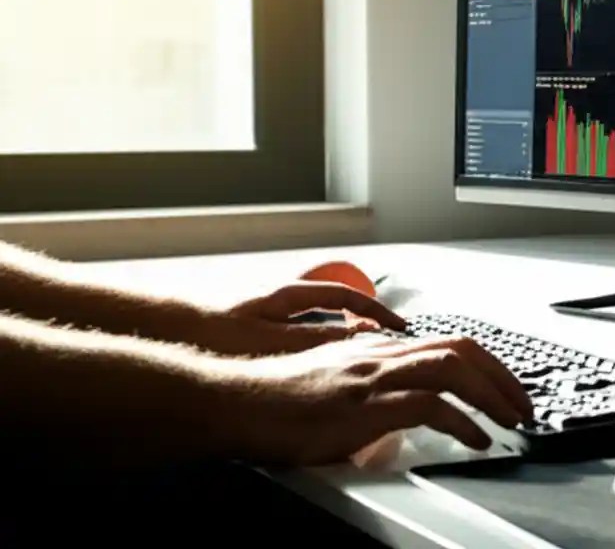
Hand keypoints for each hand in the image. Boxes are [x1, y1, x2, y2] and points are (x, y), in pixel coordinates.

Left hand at [192, 281, 407, 356]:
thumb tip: (358, 336)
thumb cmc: (214, 333)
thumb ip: (317, 337)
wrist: (169, 332)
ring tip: (357, 358)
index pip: (349, 295)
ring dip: (341, 334)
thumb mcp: (273, 339)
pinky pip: (304, 330)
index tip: (400, 327)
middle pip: (338, 303)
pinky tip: (316, 366)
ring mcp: (274, 311)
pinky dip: (320, 342)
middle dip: (364, 321)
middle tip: (386, 342)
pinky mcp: (261, 326)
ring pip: (321, 319)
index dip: (378, 311)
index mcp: (294, 293)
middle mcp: (286, 297)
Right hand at [217, 333, 534, 465]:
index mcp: (379, 349)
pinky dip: (461, 421)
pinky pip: (428, 406)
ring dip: (492, 395)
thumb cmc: (280, 398)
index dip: (488, 363)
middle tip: (524, 405)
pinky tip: (476, 439)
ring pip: (452, 368)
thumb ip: (377, 388)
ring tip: (512, 420)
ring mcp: (373, 377)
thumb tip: (410, 408)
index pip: (450, 343)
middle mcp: (382, 354)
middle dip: (502, 376)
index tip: (509, 386)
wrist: (237, 402)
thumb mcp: (339, 384)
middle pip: (462, 349)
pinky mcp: (363, 405)